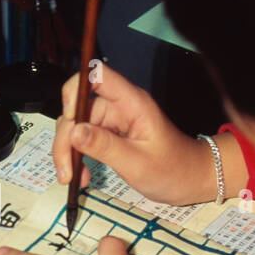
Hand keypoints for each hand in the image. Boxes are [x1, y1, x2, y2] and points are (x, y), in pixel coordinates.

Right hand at [55, 65, 212, 205]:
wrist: (189, 179)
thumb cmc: (173, 168)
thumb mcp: (138, 163)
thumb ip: (105, 147)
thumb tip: (74, 132)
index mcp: (131, 102)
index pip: (96, 75)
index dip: (75, 92)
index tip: (70, 122)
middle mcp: (118, 106)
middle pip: (77, 107)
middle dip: (65, 138)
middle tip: (66, 169)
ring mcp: (111, 120)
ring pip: (74, 126)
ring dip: (67, 152)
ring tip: (72, 177)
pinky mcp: (106, 134)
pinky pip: (80, 139)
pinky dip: (75, 157)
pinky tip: (80, 174)